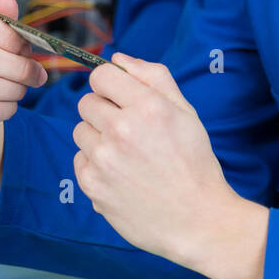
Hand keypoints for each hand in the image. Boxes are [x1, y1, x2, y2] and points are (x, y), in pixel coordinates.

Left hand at [74, 53, 262, 278]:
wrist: (199, 220)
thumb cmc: (194, 163)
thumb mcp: (185, 112)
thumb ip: (152, 77)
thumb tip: (118, 58)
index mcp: (147, 106)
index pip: (101, 75)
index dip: (111, 85)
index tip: (122, 99)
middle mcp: (121, 130)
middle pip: (86, 102)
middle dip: (105, 111)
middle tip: (130, 132)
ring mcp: (103, 160)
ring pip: (80, 131)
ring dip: (98, 138)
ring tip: (127, 156)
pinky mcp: (92, 186)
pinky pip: (79, 160)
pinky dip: (95, 165)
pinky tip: (121, 175)